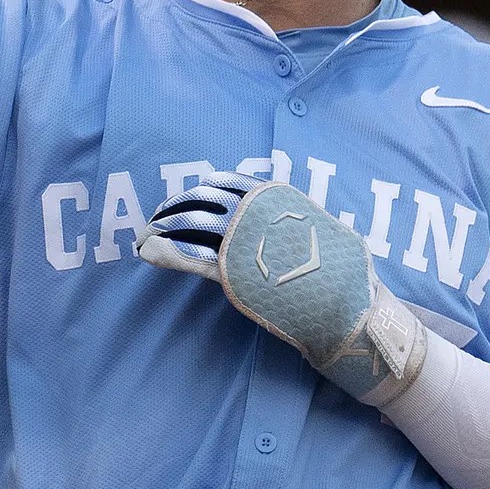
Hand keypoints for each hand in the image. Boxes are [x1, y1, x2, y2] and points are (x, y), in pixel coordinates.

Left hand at [137, 172, 427, 405]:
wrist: (345, 306)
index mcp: (275, 198)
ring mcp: (242, 239)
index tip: (182, 200)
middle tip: (153, 220)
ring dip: (160, 228)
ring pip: (189, 224)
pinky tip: (148, 252)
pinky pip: (189, 255)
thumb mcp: (316, 229)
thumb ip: (289, 219)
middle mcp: (256, 212)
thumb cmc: (338, 274)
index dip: (197, 190)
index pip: (225, 182)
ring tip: (144, 237)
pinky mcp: (232, 271)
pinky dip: (164, 250)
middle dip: (171, 209)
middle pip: (200, 200)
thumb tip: (276, 217)